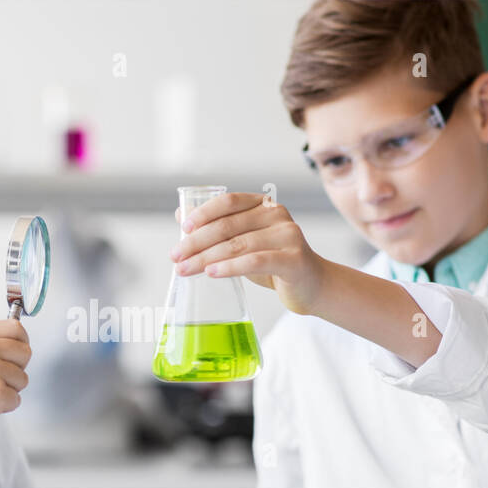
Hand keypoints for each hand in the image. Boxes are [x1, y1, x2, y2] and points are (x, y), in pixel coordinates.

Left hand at [170, 192, 327, 315]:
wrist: (312, 285)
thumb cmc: (274, 262)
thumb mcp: (244, 242)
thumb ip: (218, 228)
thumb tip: (181, 215)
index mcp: (263, 205)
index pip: (228, 202)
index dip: (203, 212)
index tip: (183, 228)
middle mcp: (277, 215)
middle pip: (228, 225)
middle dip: (196, 242)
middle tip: (175, 257)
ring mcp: (287, 235)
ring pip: (238, 244)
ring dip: (206, 258)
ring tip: (185, 269)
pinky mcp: (293, 259)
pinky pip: (255, 261)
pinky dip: (229, 267)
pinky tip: (212, 273)